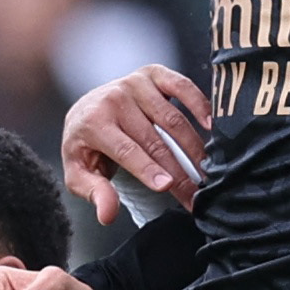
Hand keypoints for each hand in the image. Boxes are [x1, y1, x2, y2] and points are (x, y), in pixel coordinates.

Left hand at [62, 64, 209, 223]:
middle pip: (154, 140)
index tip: (168, 187)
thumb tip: (108, 215)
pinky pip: (181, 86)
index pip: (126, 150)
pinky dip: (199, 103)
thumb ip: (94, 192)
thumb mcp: (78, 174)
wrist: (85, 111)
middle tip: (197, 194)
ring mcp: (135, 84)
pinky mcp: (152, 74)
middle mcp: (114, 99)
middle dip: (178, 171)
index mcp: (93, 123)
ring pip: (172, 119)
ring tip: (208, 171)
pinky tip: (211, 125)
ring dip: (193, 147)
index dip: (148, 169)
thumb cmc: (86, 148)